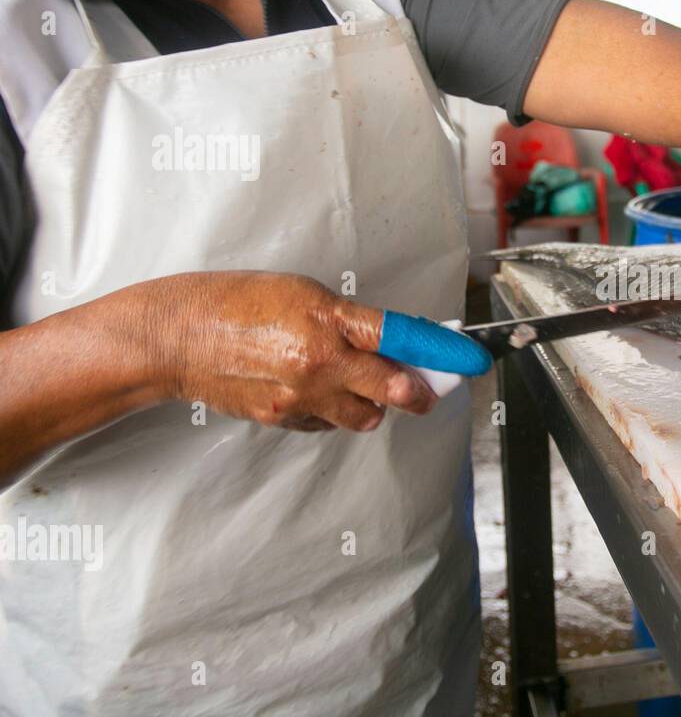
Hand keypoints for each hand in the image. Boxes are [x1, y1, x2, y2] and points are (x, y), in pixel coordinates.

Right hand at [154, 272, 435, 431]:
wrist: (177, 336)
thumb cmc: (237, 302)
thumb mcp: (302, 292)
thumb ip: (350, 320)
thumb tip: (393, 341)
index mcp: (326, 321)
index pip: (398, 338)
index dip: (437, 352)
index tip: (467, 361)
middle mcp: (318, 363)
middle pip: (391, 391)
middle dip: (415, 393)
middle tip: (423, 390)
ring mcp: (301, 396)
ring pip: (364, 416)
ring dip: (372, 405)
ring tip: (360, 385)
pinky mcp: (282, 418)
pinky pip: (327, 424)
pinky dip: (332, 412)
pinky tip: (318, 391)